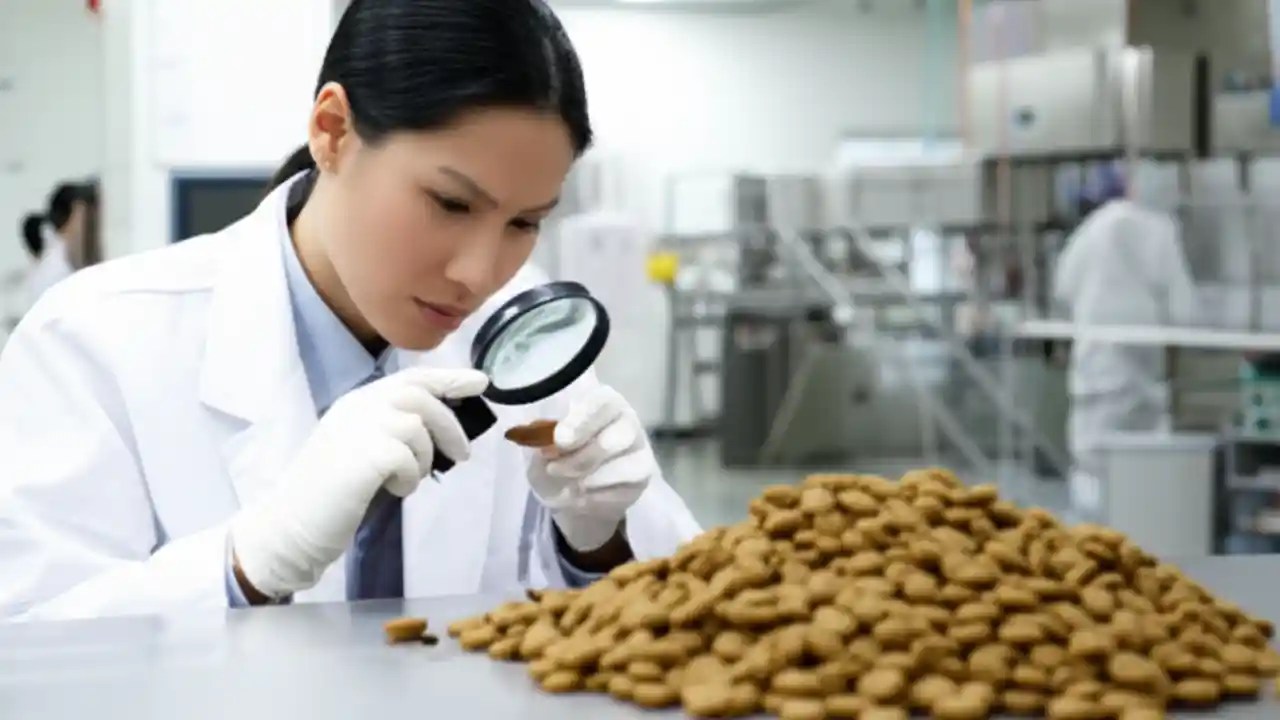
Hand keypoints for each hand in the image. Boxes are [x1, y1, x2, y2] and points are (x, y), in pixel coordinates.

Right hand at [229, 367, 487, 598]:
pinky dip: (410, 477)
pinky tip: (395, 490)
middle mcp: (357, 408)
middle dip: (449, 425)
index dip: (449, 378)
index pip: (412, 378)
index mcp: (357, 403)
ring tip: (408, 480)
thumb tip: (442, 429)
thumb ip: (393, 431)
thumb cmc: (330, 493)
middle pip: (421, 397)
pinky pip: (408, 458)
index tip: (481, 382)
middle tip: (462, 455)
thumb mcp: (363, 449)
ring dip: (424, 458)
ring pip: (417, 427)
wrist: (290, 525)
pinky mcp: (364, 456)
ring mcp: (358, 428)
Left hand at [528, 385, 654, 551]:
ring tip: (565, 486)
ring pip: (624, 468)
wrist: (573, 489)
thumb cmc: (560, 454)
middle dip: (581, 458)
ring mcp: (639, 451)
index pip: (602, 402)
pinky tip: (579, 497)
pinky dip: (594, 498)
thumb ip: (545, 438)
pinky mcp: (641, 480)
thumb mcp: (544, 443)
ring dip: (588, 481)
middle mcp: (627, 422)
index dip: (581, 420)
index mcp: (603, 402)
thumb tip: (547, 444)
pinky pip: (621, 492)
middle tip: (554, 468)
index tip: (559, 440)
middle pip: (617, 437)